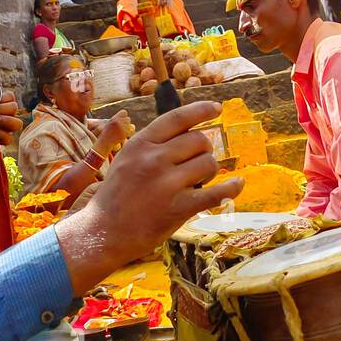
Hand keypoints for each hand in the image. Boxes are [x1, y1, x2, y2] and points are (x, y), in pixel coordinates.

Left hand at [0, 89, 22, 147]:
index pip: (11, 97)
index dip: (5, 98)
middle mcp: (4, 114)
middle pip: (15, 109)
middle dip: (5, 109)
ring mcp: (3, 127)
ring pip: (18, 124)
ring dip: (8, 121)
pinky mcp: (0, 139)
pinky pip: (9, 139)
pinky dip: (3, 134)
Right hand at [62, 101, 241, 270]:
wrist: (102, 232)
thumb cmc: (115, 195)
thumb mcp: (125, 158)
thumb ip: (152, 142)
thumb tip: (187, 128)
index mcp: (140, 143)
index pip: (178, 118)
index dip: (201, 110)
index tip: (217, 108)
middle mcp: (154, 159)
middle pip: (199, 140)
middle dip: (203, 150)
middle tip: (196, 164)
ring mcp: (166, 184)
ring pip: (209, 163)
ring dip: (209, 172)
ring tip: (197, 182)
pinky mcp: (177, 209)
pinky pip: (215, 193)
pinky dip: (231, 188)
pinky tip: (238, 184)